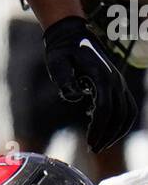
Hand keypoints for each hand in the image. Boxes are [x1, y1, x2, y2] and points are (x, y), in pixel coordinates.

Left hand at [43, 16, 136, 151]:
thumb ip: (64, 79)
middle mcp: (114, 79)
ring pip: (127, 113)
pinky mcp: (117, 84)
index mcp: (101, 75)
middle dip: (107, 135)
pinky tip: (105, 130)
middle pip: (119, 114)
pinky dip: (120, 122)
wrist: (72, 34)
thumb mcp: (56, 62)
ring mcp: (118, 82)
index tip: (89, 143)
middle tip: (93, 149)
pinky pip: (127, 107)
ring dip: (117, 131)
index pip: (105, 108)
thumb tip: (74, 95)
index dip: (98, 128)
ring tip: (101, 144)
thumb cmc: (62, 50)